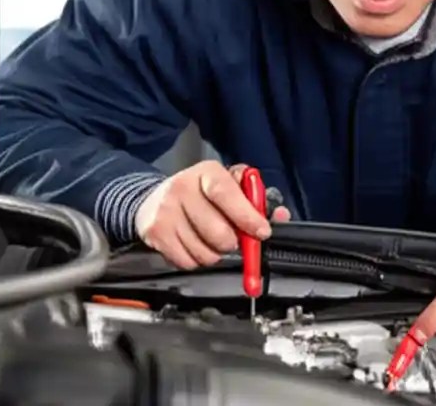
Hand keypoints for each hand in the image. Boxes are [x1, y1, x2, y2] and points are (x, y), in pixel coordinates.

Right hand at [135, 161, 290, 269]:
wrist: (154, 199)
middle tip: (234, 239)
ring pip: (204, 252)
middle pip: (217, 231)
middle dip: (234, 243)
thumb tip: (281, 215)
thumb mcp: (230, 186)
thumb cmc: (203, 194)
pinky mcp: (155, 233)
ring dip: (216, 254)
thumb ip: (257, 200)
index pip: (226, 194)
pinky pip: (187, 262)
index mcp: (207, 172)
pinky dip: (198, 261)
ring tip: (212, 241)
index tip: (262, 232)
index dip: (247, 216)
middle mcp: (182, 188)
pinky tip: (195, 246)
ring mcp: (166, 211)